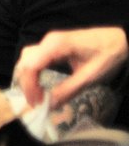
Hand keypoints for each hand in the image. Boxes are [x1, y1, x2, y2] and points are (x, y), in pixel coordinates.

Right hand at [13, 27, 128, 107]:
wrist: (120, 40)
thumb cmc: (108, 55)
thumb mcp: (91, 76)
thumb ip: (69, 90)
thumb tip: (50, 105)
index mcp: (56, 45)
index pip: (31, 66)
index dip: (29, 86)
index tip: (37, 103)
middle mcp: (48, 41)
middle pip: (25, 62)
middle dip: (26, 84)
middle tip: (36, 102)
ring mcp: (49, 42)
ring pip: (27, 59)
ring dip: (28, 78)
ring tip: (37, 95)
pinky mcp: (53, 46)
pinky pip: (35, 58)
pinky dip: (34, 73)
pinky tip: (39, 84)